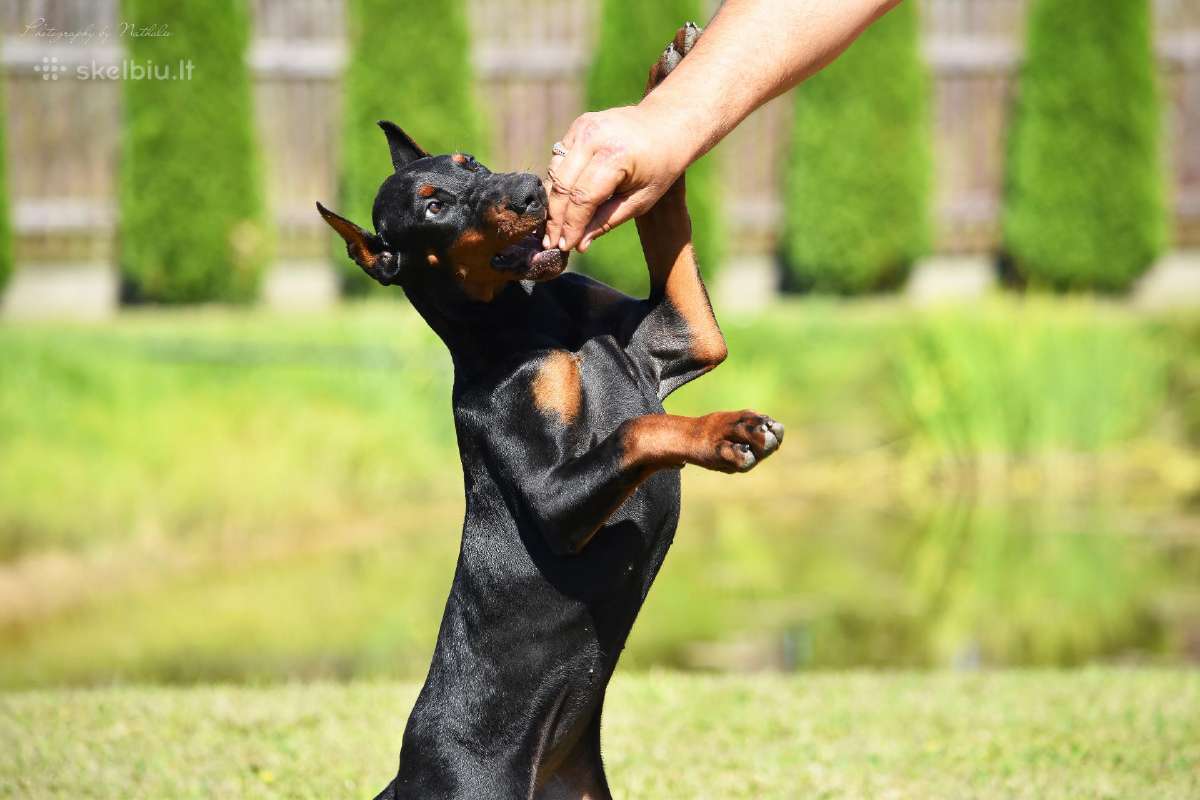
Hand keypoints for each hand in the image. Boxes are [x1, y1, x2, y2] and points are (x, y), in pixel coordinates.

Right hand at [544, 105, 687, 252]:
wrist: (668, 124)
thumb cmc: (660, 166)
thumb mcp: (640, 200)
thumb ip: (607, 221)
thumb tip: (579, 245)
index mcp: (616, 156)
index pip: (583, 198)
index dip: (571, 226)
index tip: (563, 247)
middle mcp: (594, 137)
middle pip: (562, 185)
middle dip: (555, 218)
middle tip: (550, 242)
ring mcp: (584, 127)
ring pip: (554, 171)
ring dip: (552, 201)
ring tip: (553, 226)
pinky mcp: (578, 125)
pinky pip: (559, 159)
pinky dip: (558, 182)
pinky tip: (561, 202)